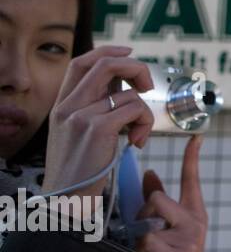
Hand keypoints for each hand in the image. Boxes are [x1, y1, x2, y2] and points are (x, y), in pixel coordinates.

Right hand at [43, 46, 154, 196]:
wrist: (67, 199)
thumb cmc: (80, 169)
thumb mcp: (77, 133)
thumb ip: (94, 108)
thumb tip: (124, 88)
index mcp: (62, 105)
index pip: (81, 62)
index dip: (108, 51)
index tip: (129, 53)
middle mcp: (68, 106)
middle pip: (105, 64)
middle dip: (136, 68)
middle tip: (147, 87)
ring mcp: (80, 116)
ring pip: (128, 93)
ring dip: (144, 112)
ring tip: (138, 134)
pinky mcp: (97, 128)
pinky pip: (135, 109)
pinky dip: (145, 123)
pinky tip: (138, 141)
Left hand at [136, 134, 207, 251]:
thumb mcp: (167, 234)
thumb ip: (159, 205)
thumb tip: (150, 174)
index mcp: (194, 216)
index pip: (192, 180)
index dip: (193, 157)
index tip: (197, 136)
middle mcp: (196, 224)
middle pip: (156, 199)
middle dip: (142, 217)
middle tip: (145, 241)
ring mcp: (189, 240)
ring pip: (147, 221)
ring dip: (138, 239)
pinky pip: (145, 242)